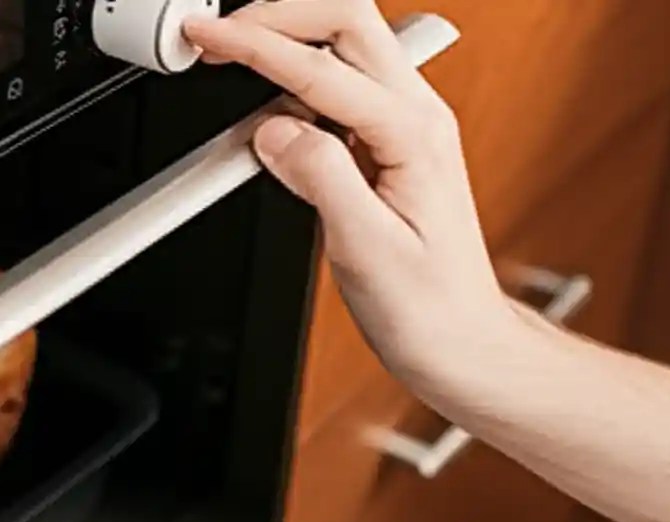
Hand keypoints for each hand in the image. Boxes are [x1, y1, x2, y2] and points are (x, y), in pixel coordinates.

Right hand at [185, 1, 521, 386]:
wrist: (462, 340)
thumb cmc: (427, 307)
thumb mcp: (367, 249)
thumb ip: (321, 177)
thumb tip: (273, 129)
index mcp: (414, 135)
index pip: (323, 66)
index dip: (256, 45)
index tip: (208, 38)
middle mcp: (418, 117)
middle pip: (346, 21)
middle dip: (277, 16)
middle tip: (217, 35)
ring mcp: (408, 125)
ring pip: (345, 46)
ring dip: (287, 43)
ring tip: (231, 60)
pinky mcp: (391, 143)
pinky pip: (341, 87)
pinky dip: (295, 83)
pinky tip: (266, 107)